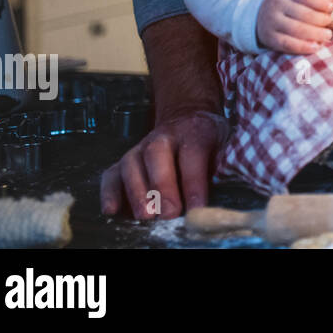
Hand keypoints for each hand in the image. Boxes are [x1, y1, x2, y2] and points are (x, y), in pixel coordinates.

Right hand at [100, 110, 229, 219]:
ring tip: (146, 216)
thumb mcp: (223, 144)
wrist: (186, 116)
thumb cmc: (206, 138)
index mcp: (193, 131)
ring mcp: (139, 148)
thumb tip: (216, 199)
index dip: (194, 184)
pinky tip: (112, 210)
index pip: (192, 155)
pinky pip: (111, 175)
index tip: (197, 208)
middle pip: (157, 157)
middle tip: (169, 213)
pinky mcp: (123, 160)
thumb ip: (220, 167)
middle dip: (162, 187)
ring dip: (137, 193)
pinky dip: (109, 192)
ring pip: (131, 165)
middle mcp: (163, 137)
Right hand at [257, 0, 332, 52]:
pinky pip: (287, 44)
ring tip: (327, 35)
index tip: (331, 7)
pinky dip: (303, 47)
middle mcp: (276, 4)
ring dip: (316, 34)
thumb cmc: (291, 1)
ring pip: (296, 30)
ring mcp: (271, 22)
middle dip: (321, 20)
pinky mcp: (269, 38)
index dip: (321, 2)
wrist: (260, 11)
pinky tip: (316, 47)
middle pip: (304, 14)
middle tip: (329, 22)